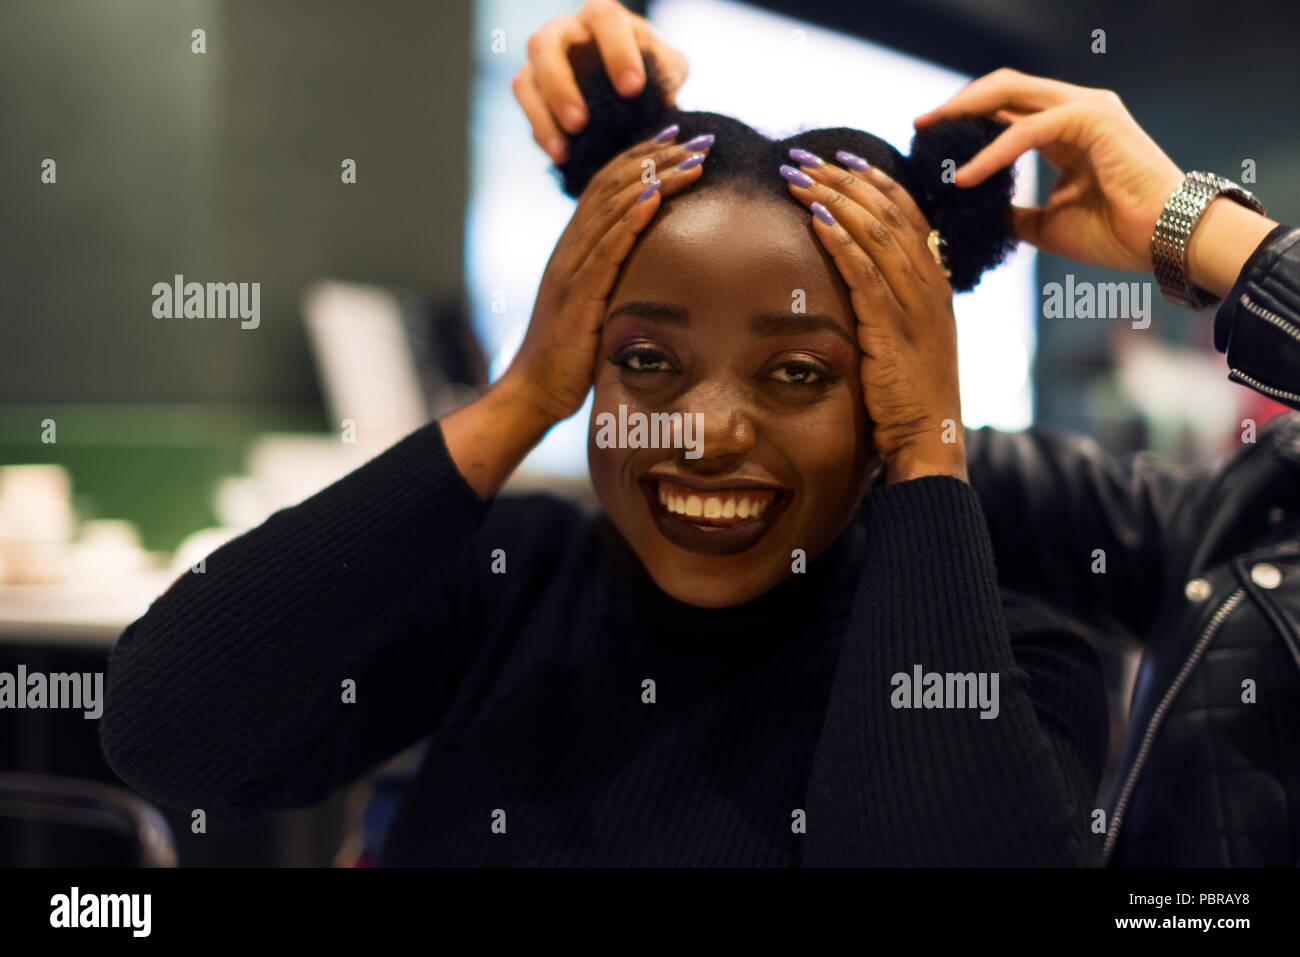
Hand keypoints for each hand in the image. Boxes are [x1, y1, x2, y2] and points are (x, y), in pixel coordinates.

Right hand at [503, 128, 708, 425]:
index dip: (641, 157)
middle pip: (613, 186)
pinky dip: (632, 220)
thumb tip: (648, 265)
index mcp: (574, 247)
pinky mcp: (578, 296)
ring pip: (613, 209)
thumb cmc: (570, 355)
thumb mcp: (594, 305)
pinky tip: (656, 199)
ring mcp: (571, 269)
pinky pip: (606, 249)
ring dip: (656, 179)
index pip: (606, 185)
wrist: (534, 391)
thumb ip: (613, 278)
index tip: (677, 138)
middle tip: (696, 138)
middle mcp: (570, 248)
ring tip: (692, 160)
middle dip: (657, 158)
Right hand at [514, 0, 688, 162]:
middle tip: (581, 123)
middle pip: (547, 45)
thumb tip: (662, 100)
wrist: (629, 89)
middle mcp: (565, 32)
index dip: (616, 52)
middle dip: (561, 85)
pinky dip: (543, 132)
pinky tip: (562, 156)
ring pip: (526, 78)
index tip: (633, 90)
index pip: (604, 20)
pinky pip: (526, 110)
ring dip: (544, 112)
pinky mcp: (530, 88)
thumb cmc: (649, 71)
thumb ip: (667, 76)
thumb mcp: (667, 69)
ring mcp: (542, 60)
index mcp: (603, 18)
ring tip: (568, 143)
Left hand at [782, 153, 967, 483]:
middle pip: (888, 211)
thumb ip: (890, 305)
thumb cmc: (909, 396)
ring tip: (797, 176)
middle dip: (843, 178)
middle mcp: (930, 285)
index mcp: (935, 283)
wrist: (928, 440)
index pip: (908, 212)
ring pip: (876, 232)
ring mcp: (915, 305)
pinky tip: (814, 217)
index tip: (840, 158)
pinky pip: (865, 272)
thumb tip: (857, 280)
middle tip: (803, 157)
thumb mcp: (906, 339)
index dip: (874, 180)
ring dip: (833, 198)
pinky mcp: (893, 328)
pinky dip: (839, 239)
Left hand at [914, 68, 1186, 273]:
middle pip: (1004, 89)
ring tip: (932, 135)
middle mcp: (1076, 110)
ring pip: (1011, 94)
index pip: (1006, 108)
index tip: (929, 137)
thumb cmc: (1116, 235)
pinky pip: (1026, 131)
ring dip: (966, 113)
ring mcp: (1087, 109)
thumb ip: (1012, 211)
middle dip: (958, 105)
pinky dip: (992, 153)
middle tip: (920, 125)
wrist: (1163, 243)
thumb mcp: (1046, 224)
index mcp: (1066, 130)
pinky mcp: (1093, 120)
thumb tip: (975, 215)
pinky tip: (965, 176)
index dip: (965, 118)